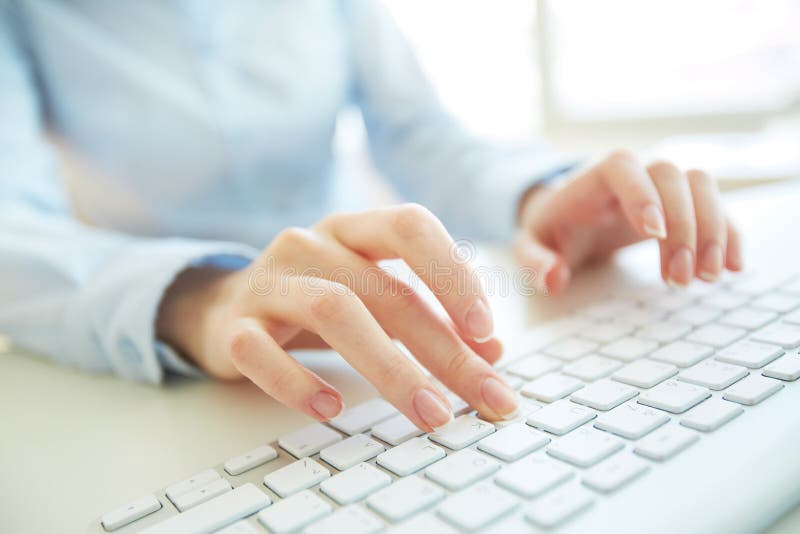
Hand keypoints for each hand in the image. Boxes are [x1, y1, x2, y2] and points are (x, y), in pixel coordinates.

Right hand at [156, 204, 518, 430]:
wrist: (224, 308)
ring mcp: (268, 282)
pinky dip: (297, 382)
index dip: (453, 274)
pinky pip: (261, 352)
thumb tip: (494, 353)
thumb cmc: (316, 302)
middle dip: (443, 349)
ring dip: (390, 367)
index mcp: (352, 230)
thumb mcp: (375, 299)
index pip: (410, 227)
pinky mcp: (233, 325)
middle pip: (384, 289)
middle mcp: (310, 244)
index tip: (487, 333)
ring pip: (333, 311)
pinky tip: (330, 409)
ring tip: (430, 413)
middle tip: (485, 397)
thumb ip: (432, 318)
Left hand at [516, 150, 742, 293]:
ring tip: (706, 278)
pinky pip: (717, 207)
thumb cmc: (553, 228)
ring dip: (712, 231)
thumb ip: (534, 261)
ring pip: (702, 187)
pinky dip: (729, 234)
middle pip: (673, 177)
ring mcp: (664, 183)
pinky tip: (731, 267)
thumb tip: (553, 278)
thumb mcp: (530, 246)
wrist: (569, 217)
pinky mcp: (684, 203)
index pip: (623, 167)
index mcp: (596, 175)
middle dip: (682, 227)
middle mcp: (637, 170)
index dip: (642, 195)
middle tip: (678, 279)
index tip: (653, 234)